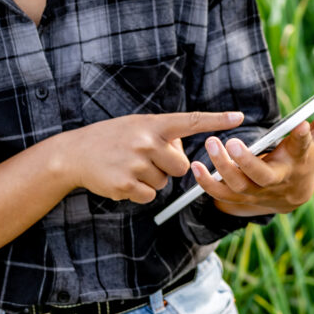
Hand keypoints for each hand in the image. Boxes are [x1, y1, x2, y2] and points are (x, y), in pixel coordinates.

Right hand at [59, 110, 245, 203]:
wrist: (74, 153)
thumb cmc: (111, 139)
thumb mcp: (137, 126)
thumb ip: (162, 135)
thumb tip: (182, 153)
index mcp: (153, 124)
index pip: (191, 121)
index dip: (217, 120)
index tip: (240, 118)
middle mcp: (147, 141)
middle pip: (181, 166)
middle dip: (169, 167)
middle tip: (145, 159)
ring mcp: (136, 163)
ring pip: (164, 182)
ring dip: (150, 179)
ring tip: (128, 166)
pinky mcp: (126, 184)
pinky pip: (149, 195)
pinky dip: (139, 192)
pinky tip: (122, 179)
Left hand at [194, 91, 313, 217]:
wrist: (292, 196)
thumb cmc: (305, 158)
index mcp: (298, 162)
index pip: (302, 149)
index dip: (302, 138)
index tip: (300, 124)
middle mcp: (277, 180)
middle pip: (262, 176)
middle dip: (247, 162)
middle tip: (232, 142)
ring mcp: (258, 192)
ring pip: (238, 186)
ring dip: (222, 168)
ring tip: (209, 144)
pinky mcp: (240, 199)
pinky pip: (221, 195)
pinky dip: (206, 184)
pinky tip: (196, 166)